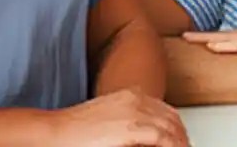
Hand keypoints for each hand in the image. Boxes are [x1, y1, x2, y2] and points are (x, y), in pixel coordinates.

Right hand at [48, 89, 188, 146]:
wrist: (54, 131)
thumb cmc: (75, 130)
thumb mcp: (109, 120)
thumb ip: (128, 124)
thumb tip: (141, 136)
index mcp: (132, 95)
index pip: (166, 111)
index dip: (177, 129)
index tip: (180, 141)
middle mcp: (137, 99)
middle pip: (173, 119)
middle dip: (182, 137)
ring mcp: (135, 112)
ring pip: (172, 129)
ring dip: (180, 143)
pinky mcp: (132, 128)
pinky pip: (163, 139)